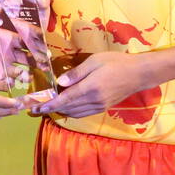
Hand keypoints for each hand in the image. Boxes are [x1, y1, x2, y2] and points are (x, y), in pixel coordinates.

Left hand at [34, 52, 153, 118]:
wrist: (139, 74)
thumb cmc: (116, 62)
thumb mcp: (94, 61)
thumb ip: (76, 73)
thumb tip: (60, 83)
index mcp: (90, 88)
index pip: (64, 100)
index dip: (48, 105)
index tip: (35, 108)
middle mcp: (93, 101)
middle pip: (67, 108)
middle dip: (51, 108)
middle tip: (38, 106)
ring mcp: (99, 106)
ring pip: (75, 113)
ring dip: (61, 111)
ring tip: (49, 106)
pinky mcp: (103, 107)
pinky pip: (83, 113)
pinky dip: (72, 111)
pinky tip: (67, 107)